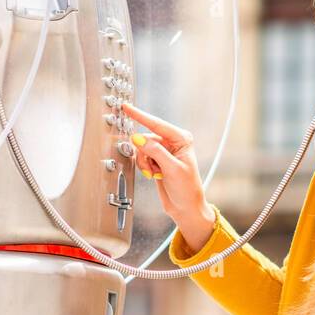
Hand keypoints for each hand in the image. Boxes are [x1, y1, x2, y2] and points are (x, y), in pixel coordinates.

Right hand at [123, 103, 213, 250]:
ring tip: (155, 173)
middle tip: (152, 169)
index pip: (157, 124)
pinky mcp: (157, 160)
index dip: (140, 115)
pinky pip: (141, 157)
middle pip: (146, 138)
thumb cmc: (187, 189)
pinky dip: (144, 166)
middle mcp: (173, 142)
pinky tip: (154, 175)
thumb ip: (155, 151)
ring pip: (141, 149)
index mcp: (182, 139)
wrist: (185, 207)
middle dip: (145, 154)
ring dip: (145, 162)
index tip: (127, 107)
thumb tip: (138, 138)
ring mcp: (164, 151)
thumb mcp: (172, 168)